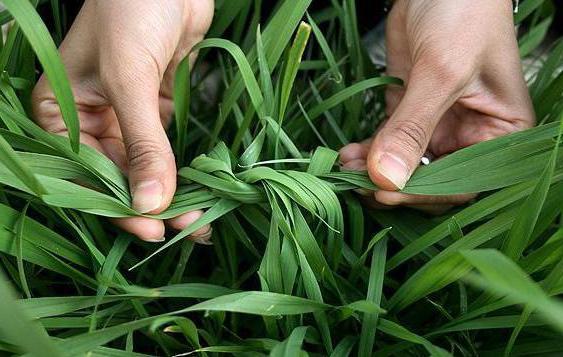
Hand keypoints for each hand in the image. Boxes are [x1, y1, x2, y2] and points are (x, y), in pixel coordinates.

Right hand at [32, 0, 213, 241]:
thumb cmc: (131, 10)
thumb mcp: (129, 78)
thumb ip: (142, 143)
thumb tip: (150, 205)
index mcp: (60, 111)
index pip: (86, 172)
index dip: (117, 206)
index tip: (152, 229)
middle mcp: (90, 117)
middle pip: (118, 175)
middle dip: (151, 204)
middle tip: (187, 229)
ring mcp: (125, 113)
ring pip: (145, 165)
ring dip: (170, 191)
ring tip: (199, 218)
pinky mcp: (156, 106)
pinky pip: (165, 146)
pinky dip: (181, 168)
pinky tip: (198, 188)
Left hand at [340, 0, 533, 211]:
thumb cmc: (464, 15)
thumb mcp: (441, 73)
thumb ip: (413, 128)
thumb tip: (386, 178)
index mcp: (500, 133)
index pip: (463, 182)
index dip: (424, 193)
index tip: (385, 191)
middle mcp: (470, 136)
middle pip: (430, 180)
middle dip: (393, 184)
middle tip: (357, 183)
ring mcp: (437, 126)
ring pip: (404, 166)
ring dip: (373, 171)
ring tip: (345, 169)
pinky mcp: (409, 112)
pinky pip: (388, 142)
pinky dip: (367, 152)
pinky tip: (347, 154)